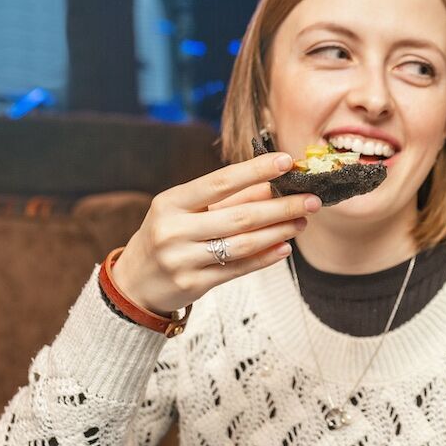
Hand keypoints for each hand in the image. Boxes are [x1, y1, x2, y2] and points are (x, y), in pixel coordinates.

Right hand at [111, 152, 320, 314]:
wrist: (134, 283)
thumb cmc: (167, 236)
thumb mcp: (186, 211)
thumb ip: (228, 198)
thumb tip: (272, 183)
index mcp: (170, 202)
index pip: (220, 182)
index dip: (255, 170)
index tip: (286, 161)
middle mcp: (173, 230)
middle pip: (240, 216)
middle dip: (281, 207)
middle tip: (311, 199)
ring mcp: (182, 259)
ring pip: (243, 244)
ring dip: (279, 231)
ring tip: (301, 222)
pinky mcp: (193, 284)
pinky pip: (238, 268)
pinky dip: (265, 257)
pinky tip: (285, 247)